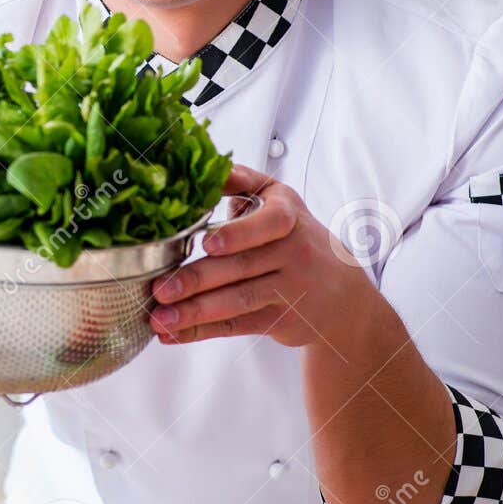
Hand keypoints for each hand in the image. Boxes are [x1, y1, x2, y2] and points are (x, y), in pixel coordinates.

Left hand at [148, 163, 386, 352]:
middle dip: (196, 280)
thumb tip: (199, 169)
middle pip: (240, 266)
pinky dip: (202, 331)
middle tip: (159, 288)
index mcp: (288, 214)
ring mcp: (290, 289)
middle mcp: (294, 251)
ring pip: (238, 300)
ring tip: (158, 319)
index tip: (206, 242)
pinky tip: (172, 335)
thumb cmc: (294, 238)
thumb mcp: (278, 203)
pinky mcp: (282, 320)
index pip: (268, 222)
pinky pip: (237, 325)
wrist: (344, 294)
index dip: (237, 233)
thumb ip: (241, 184)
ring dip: (194, 312)